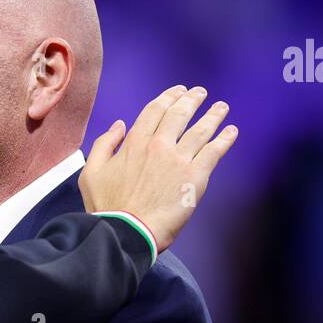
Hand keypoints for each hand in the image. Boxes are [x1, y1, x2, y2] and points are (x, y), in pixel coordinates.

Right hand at [80, 85, 236, 251]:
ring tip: (221, 107)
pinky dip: (225, 139)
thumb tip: (119, 125)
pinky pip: (214, 151)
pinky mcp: (195, 176)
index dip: (168, 98)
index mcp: (134, 143)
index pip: (155, 110)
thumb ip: (104, 144)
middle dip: (191, 100)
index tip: (178, 92)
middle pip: (179, 114)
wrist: (127, 231)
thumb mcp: (91, 172)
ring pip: (201, 129)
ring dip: (213, 115)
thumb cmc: (107, 207)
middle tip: (200, 93)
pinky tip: (231, 131)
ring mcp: (179, 160)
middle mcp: (158, 145)